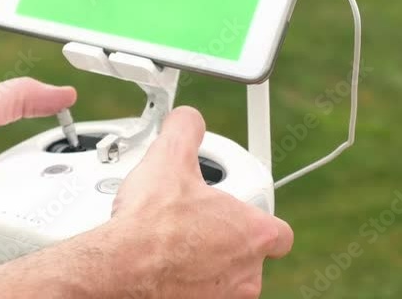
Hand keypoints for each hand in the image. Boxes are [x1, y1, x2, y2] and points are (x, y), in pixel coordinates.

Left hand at [0, 77, 75, 274]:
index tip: (83, 174)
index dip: (56, 174)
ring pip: (17, 235)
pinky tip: (28, 250)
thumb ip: (20, 98)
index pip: (31, 173)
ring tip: (55, 227)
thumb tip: (65, 94)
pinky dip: (10, 257)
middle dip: (50, 206)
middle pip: (30, 207)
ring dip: (33, 232)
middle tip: (77, 204)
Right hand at [108, 106, 293, 297]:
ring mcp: (225, 297)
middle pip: (250, 254)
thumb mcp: (169, 158)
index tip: (235, 210)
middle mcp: (247, 272)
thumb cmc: (152, 223)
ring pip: (227, 278)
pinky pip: (203, 294)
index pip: (279, 232)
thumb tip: (187, 119)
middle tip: (195, 222)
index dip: (258, 218)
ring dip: (207, 262)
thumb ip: (186, 130)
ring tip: (177, 243)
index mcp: (253, 233)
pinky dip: (188, 282)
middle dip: (225, 238)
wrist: (123, 268)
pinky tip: (165, 266)